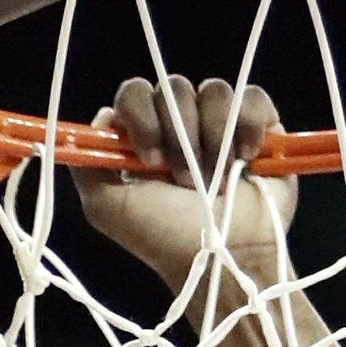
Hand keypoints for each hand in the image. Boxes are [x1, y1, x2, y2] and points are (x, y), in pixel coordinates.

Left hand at [73, 74, 295, 294]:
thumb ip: (88, 166)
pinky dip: (249, 125)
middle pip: (174, 88)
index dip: (142, 118)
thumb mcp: (108, 209)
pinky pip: (253, 97)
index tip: (151, 161)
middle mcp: (180, 123)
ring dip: (215, 139)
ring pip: (214, 90)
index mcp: (144, 137)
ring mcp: (219, 121)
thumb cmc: (165, 238)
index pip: (135, 94)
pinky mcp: (257, 124)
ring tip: (220, 182)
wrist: (223, 259)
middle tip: (185, 183)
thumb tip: (102, 118)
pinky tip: (248, 159)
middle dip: (180, 137)